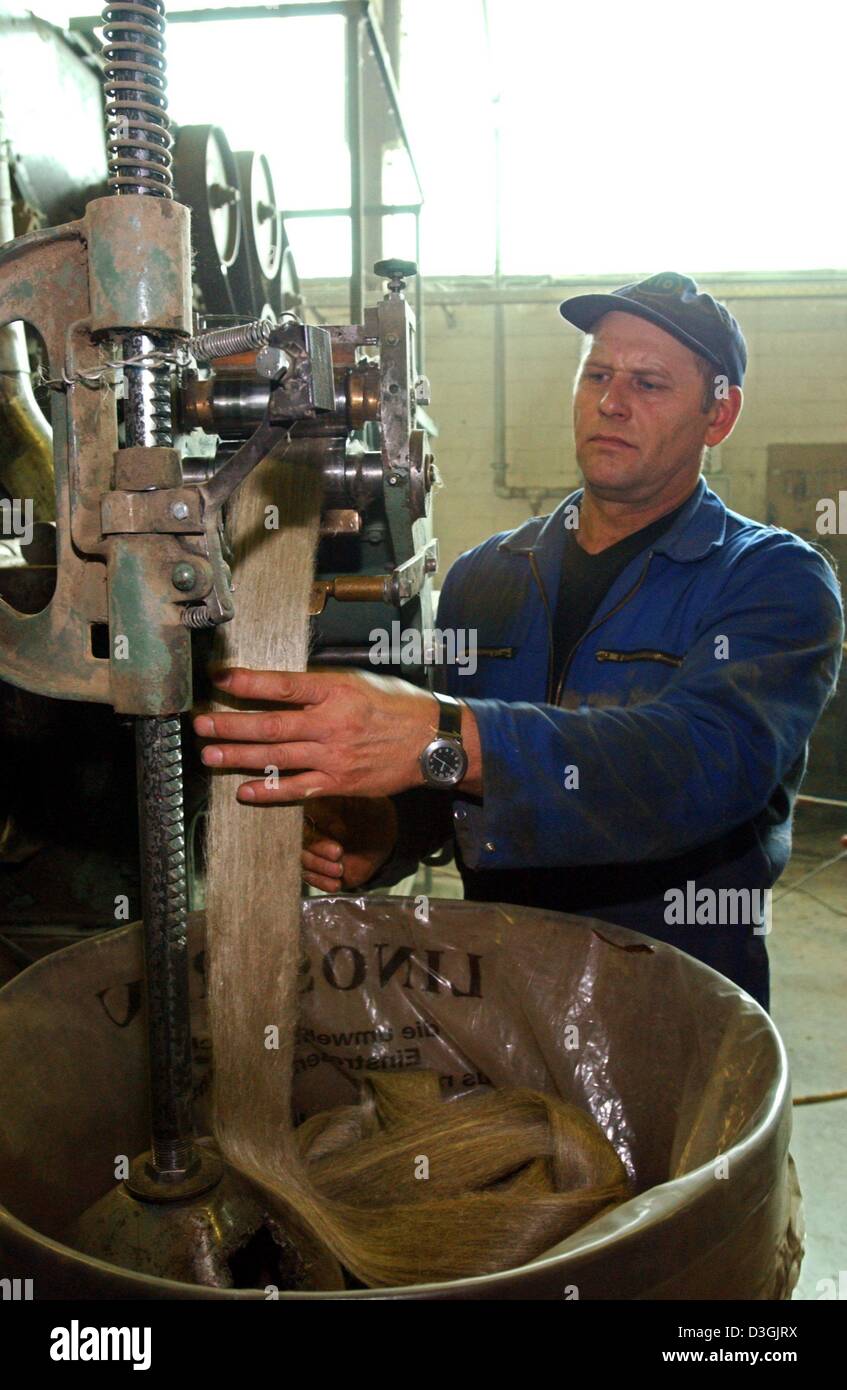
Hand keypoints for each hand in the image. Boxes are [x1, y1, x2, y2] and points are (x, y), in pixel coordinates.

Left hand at [192, 667, 481, 802]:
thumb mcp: (360, 681)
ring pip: (276, 756)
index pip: (282, 684)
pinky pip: (297, 789)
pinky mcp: (339, 782)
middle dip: (230, 725)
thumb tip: (283, 686)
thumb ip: (321, 686)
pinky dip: (268, 791)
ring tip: (209, 755)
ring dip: (238, 756)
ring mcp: (333, 756)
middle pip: (270, 724)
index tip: (219, 678)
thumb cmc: (398, 706)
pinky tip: (244, 791)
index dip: (248, 682)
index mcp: (336, 691)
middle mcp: (331, 723)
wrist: (434, 741)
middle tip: (201, 724)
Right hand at [302, 796, 397, 891]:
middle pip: (298, 843)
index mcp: (309, 810)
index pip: (293, 819)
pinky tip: (336, 883)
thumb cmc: (368, 809)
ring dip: (320, 868)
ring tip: (339, 868)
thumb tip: (317, 798)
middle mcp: (305, 832)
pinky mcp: (319, 871)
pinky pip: (313, 880)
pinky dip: (323, 883)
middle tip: (337, 852)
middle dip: (316, 850)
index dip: (300, 826)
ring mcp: (311, 853)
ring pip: (303, 863)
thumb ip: (335, 801)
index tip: (315, 828)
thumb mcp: (356, 801)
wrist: (384, 834)